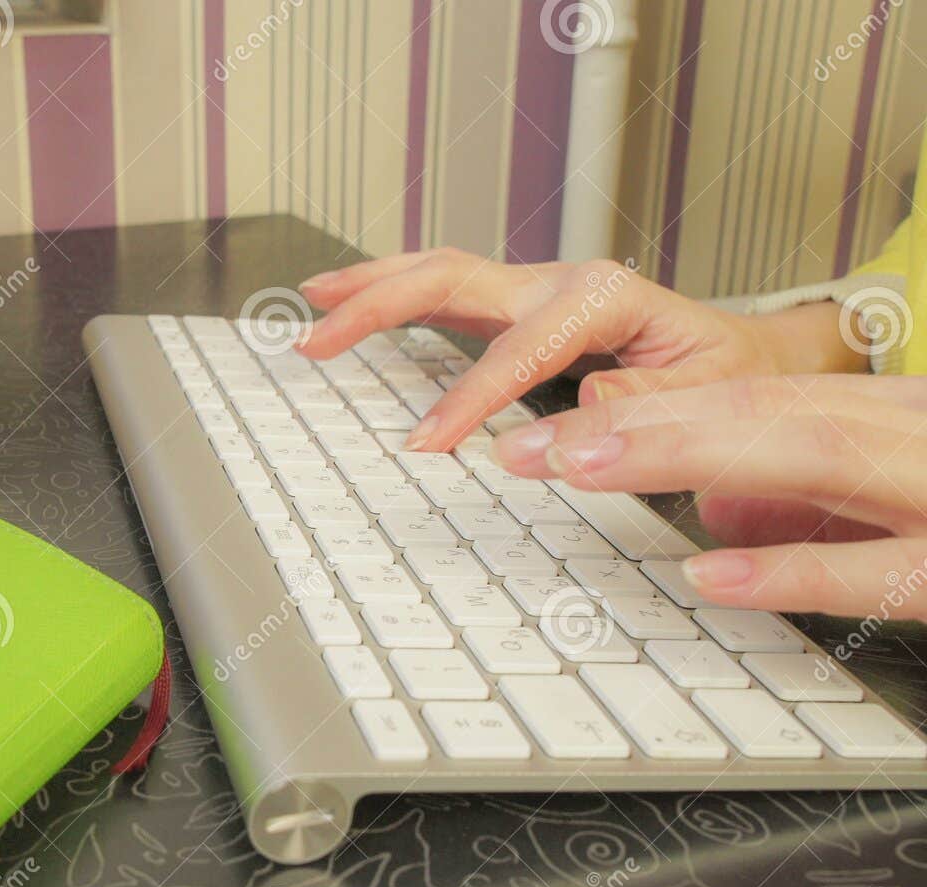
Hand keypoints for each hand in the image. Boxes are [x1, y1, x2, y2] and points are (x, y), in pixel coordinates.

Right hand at [296, 249, 866, 450]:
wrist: (747, 354)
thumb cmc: (728, 376)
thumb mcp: (706, 395)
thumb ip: (642, 402)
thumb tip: (577, 406)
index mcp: (600, 299)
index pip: (515, 350)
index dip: (466, 397)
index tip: (425, 442)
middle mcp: (558, 282)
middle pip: (449, 277)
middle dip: (377, 305)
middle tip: (316, 337)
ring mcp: (534, 289)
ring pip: (437, 271)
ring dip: (371, 285)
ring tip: (312, 301)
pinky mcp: (520, 307)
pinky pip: (446, 292)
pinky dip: (393, 294)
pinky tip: (353, 302)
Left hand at [489, 374, 926, 620]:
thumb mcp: (896, 482)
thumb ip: (808, 493)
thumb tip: (715, 513)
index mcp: (882, 412)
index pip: (743, 399)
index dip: (635, 410)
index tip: (539, 435)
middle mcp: (904, 432)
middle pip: (755, 411)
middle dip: (630, 424)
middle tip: (521, 449)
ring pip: (807, 452)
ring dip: (684, 453)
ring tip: (581, 467)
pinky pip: (871, 570)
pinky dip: (787, 568)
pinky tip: (706, 574)